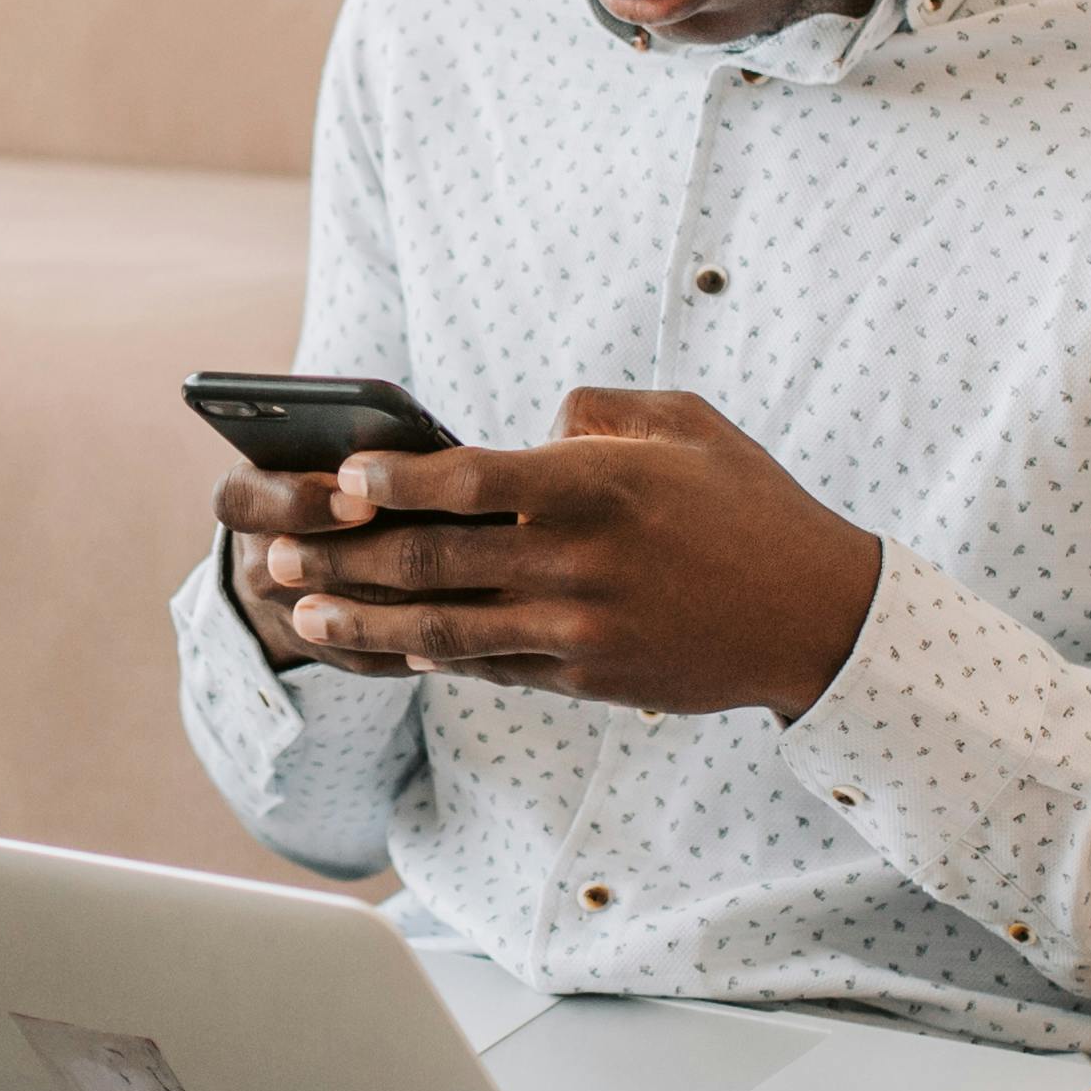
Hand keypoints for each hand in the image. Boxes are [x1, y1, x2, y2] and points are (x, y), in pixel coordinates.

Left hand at [224, 389, 884, 720]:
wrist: (816, 615)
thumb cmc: (749, 505)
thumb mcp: (687, 425)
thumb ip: (600, 412)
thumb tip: (534, 424)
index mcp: (596, 484)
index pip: (467, 479)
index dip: (392, 481)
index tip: (337, 477)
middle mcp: (577, 560)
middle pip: (431, 562)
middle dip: (341, 558)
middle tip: (274, 552)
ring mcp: (579, 628)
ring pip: (442, 631)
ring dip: (360, 623)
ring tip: (300, 615)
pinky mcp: (586, 679)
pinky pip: (488, 670)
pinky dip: (428, 658)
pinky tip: (386, 647)